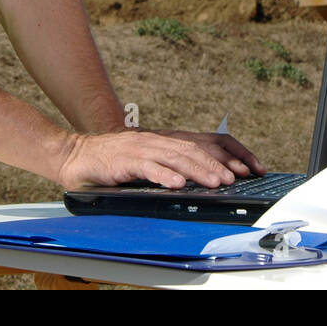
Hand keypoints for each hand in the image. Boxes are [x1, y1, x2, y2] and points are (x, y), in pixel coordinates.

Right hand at [56, 130, 263, 190]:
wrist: (76, 156)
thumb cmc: (112, 162)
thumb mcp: (146, 162)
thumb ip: (169, 167)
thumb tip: (201, 182)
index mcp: (164, 141)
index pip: (204, 142)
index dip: (229, 153)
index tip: (250, 167)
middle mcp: (156, 140)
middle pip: (193, 150)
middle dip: (216, 165)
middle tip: (235, 179)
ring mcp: (141, 149)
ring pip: (175, 157)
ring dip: (198, 171)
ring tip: (215, 183)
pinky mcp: (125, 161)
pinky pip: (148, 167)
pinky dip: (164, 175)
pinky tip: (177, 184)